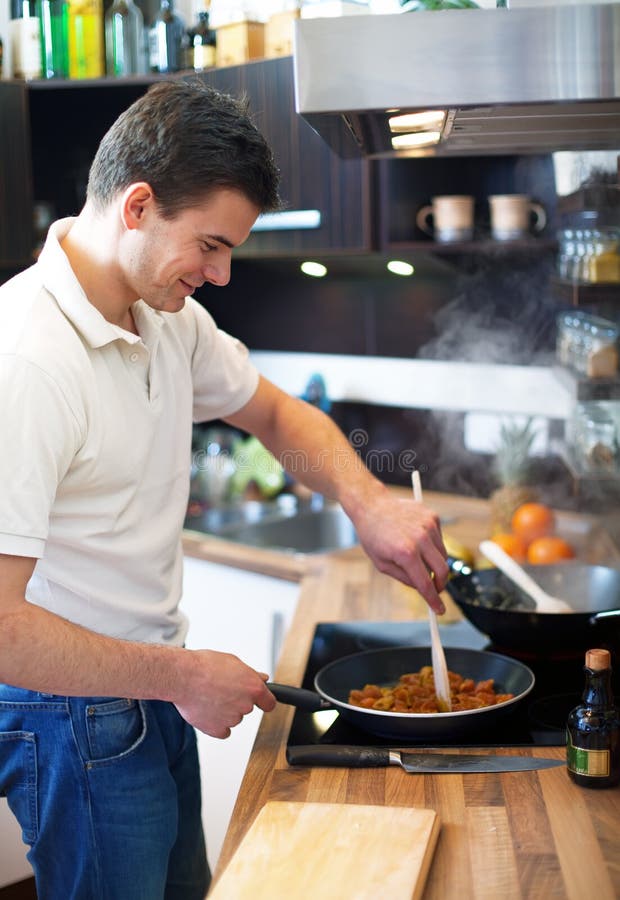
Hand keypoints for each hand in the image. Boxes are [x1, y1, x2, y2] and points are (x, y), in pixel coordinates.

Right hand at [173, 649, 275, 737]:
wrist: (182, 677)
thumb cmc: (204, 666)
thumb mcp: (233, 661)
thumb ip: (250, 674)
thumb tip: (262, 679)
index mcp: (253, 688)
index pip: (269, 702)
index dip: (264, 701)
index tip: (261, 701)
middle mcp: (246, 705)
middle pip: (247, 708)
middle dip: (238, 700)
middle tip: (222, 689)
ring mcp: (232, 719)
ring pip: (233, 718)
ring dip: (225, 711)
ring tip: (209, 696)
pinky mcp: (217, 730)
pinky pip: (223, 730)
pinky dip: (216, 723)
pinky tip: (208, 710)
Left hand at [351, 491, 448, 613]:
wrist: (372, 505)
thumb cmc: (373, 535)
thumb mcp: (382, 564)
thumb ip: (404, 578)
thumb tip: (423, 588)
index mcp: (406, 552)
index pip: (425, 583)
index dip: (433, 600)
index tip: (439, 610)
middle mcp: (420, 538)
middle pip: (442, 570)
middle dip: (440, 584)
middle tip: (433, 589)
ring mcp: (429, 526)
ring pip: (443, 555)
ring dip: (435, 563)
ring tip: (417, 558)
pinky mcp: (433, 517)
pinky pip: (440, 539)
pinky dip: (432, 546)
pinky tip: (417, 540)